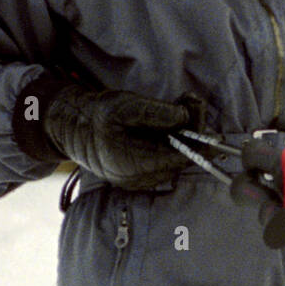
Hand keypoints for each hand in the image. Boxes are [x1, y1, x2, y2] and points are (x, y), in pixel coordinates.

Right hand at [41, 84, 202, 190]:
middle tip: (192, 103)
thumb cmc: (97, 115)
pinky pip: (165, 161)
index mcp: (132, 164)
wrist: (72, 128)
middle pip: (180, 160)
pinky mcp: (139, 177)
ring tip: (183, 107)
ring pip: (174, 161)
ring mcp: (137, 181)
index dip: (198, 142)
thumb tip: (186, 118)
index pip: (179, 158)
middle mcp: (136, 179)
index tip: (212, 128)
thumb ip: (158, 113)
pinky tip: (171, 123)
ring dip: (184, 136)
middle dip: (192, 133)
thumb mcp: (126, 106)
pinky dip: (173, 143)